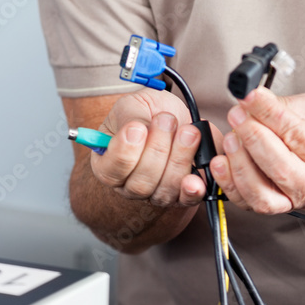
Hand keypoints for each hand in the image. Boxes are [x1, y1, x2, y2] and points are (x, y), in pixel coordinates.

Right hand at [90, 89, 223, 207]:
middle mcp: (130, 186)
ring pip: (166, 190)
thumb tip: (137, 129)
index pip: (110, 171)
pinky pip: (188, 199)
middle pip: (141, 185)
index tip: (137, 128)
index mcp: (108, 164)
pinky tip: (196, 178)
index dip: (124, 153)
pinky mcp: (182, 193)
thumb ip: (131, 118)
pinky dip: (193, 189)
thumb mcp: (132, 105)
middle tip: (167, 120)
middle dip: (158, 150)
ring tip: (189, 131)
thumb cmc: (146, 111)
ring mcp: (156, 193)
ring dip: (180, 159)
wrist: (172, 115)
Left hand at [209, 88, 304, 214]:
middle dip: (253, 137)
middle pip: (280, 167)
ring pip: (262, 192)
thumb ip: (284, 106)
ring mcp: (292, 200)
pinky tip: (221, 163)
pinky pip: (247, 202)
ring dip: (240, 163)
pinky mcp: (273, 208)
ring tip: (231, 137)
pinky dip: (229, 183)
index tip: (249, 96)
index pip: (296, 134)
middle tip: (237, 114)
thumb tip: (253, 98)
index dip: (269, 113)